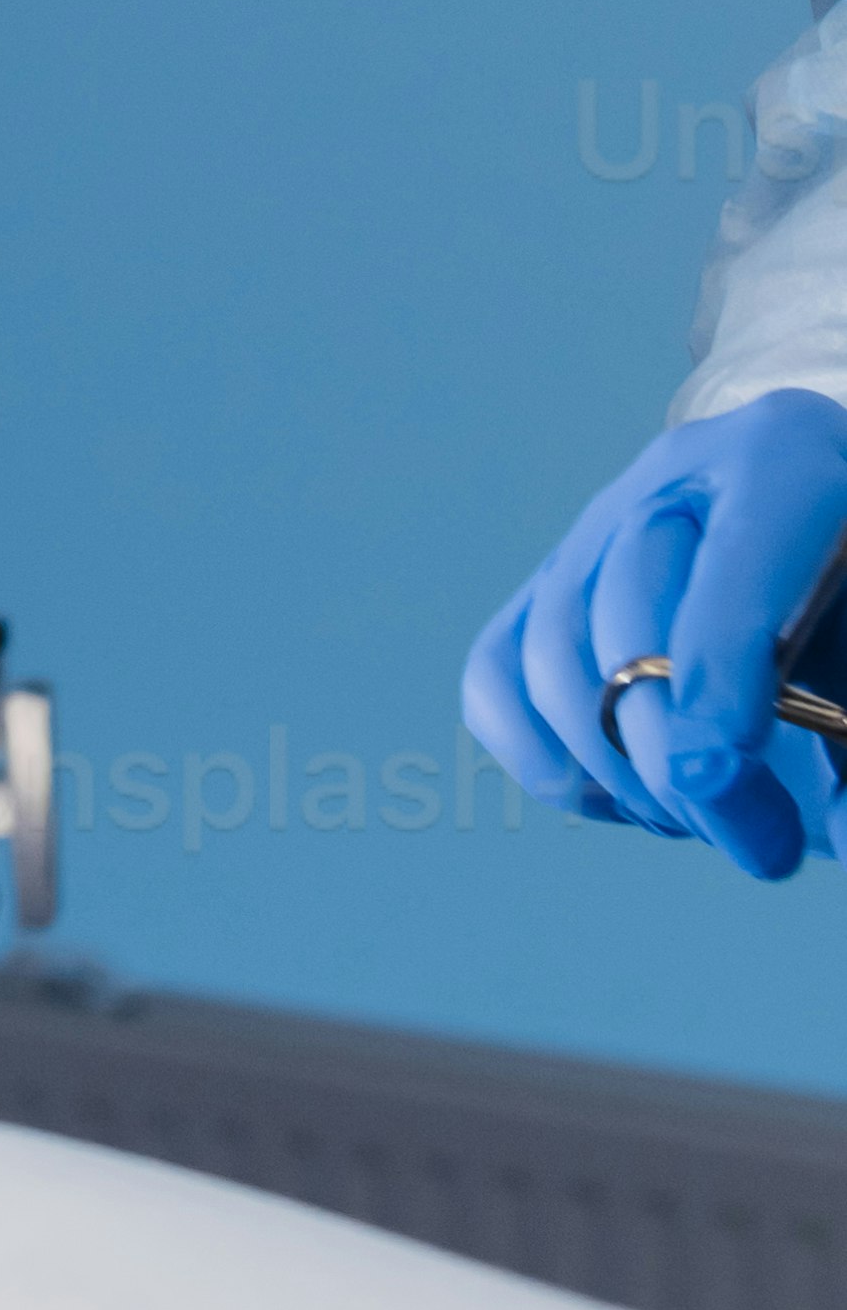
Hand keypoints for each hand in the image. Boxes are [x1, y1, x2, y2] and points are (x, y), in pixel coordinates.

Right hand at [463, 389, 846, 879]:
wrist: (829, 548)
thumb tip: (838, 837)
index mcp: (787, 465)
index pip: (727, 575)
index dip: (713, 687)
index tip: (718, 785)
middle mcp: (679, 482)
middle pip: (626, 623)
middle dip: (672, 760)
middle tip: (760, 844)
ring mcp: (598, 530)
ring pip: (551, 658)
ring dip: (617, 773)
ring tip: (701, 820)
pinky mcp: (548, 589)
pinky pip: (496, 681)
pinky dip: (548, 761)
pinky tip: (628, 796)